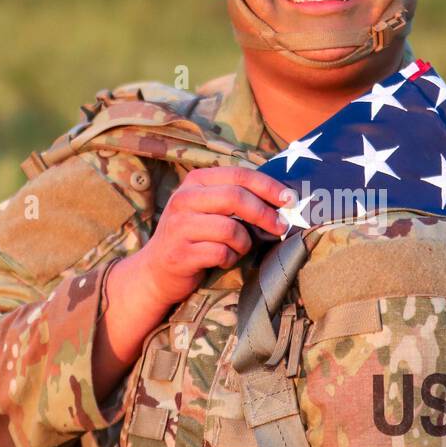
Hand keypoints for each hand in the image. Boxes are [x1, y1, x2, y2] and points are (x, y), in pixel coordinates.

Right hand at [91, 167, 296, 402]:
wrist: (157, 271)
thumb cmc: (193, 237)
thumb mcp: (209, 208)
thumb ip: (236, 198)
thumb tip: (282, 197)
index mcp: (195, 181)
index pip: (238, 175)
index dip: (267, 186)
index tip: (289, 199)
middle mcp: (184, 199)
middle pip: (235, 197)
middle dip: (264, 213)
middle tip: (281, 227)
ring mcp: (179, 226)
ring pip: (230, 228)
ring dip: (245, 242)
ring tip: (241, 248)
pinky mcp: (180, 253)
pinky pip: (220, 253)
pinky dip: (230, 259)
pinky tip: (224, 260)